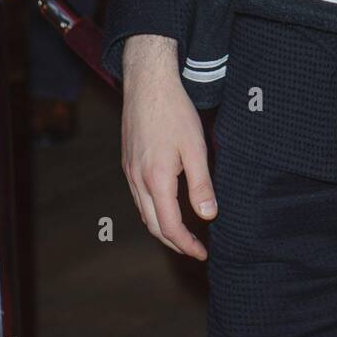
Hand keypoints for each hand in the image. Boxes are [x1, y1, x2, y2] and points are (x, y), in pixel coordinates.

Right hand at [121, 35, 217, 259]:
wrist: (147, 83)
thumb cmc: (174, 112)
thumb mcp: (195, 148)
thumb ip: (201, 184)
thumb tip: (208, 215)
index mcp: (156, 180)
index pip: (170, 226)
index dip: (186, 244)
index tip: (202, 252)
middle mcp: (137, 180)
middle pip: (153, 225)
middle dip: (174, 242)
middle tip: (194, 248)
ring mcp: (129, 171)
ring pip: (144, 212)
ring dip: (162, 227)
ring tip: (183, 233)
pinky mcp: (128, 161)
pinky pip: (138, 196)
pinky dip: (153, 210)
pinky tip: (165, 204)